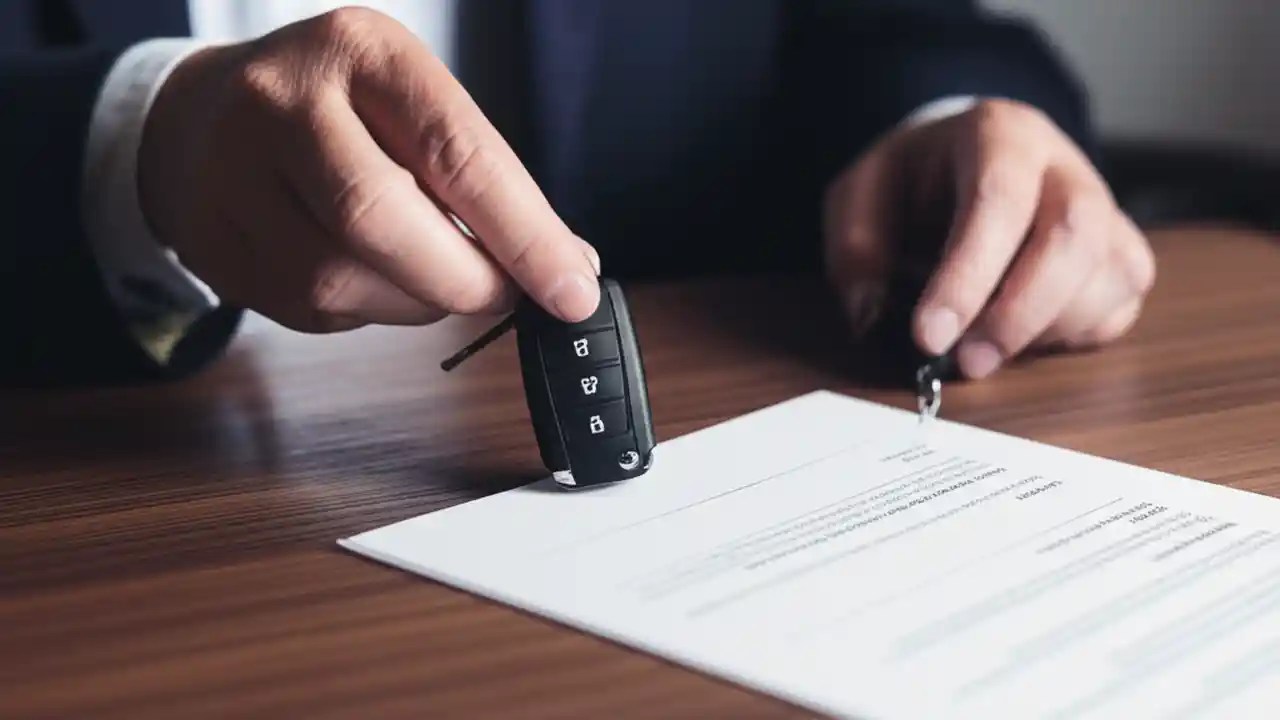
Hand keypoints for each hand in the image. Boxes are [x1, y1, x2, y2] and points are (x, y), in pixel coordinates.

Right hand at [138, 8, 599, 332]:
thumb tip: (565, 262)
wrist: (204, 116)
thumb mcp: (412, 104)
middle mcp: (284, 101)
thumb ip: (485, 175)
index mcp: (360, 52)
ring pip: (339, 279)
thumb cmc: (337, 110)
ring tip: (435, 279)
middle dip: (464, 280)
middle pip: (380, 218)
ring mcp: (232, 172)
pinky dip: (365, 312)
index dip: (523, 233)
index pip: (455, 152)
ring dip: (414, 303)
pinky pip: (308, 311)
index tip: (572, 288)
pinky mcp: (213, 241)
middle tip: (506, 296)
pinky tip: (372, 279)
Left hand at [824, 99, 1155, 377]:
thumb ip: (856, 246)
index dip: (967, 275)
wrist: (962, 161)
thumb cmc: (912, 182)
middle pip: (1074, 234)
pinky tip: (1026, 336)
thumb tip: (869, 313)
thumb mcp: (860, 194)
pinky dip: (1077, 333)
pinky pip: (1122, 301)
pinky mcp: (1121, 252)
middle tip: (967, 361)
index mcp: (998, 134)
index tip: (929, 336)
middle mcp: (1063, 165)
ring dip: (1047, 329)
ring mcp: (1105, 208)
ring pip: (1109, 273)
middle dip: (1018, 313)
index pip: (997, 200)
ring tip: (987, 347)